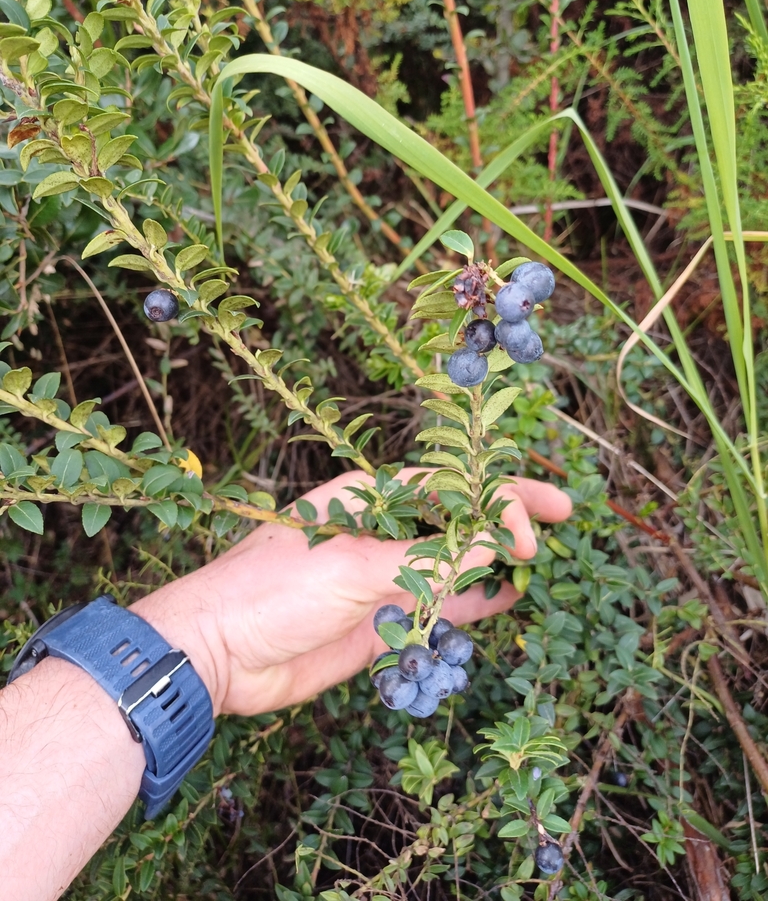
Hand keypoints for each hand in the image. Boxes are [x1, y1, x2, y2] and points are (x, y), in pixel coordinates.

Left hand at [131, 469, 571, 716]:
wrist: (215, 654)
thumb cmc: (272, 589)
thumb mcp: (352, 566)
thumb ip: (426, 559)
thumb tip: (491, 542)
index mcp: (369, 497)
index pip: (447, 483)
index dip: (495, 496)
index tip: (531, 527)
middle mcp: (381, 531)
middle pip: (457, 517)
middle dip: (507, 515)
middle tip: (562, 514)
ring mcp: (382, 576)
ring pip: (454, 562)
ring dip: (495, 560)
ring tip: (541, 561)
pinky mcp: (379, 621)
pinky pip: (437, 608)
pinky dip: (471, 604)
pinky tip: (504, 599)